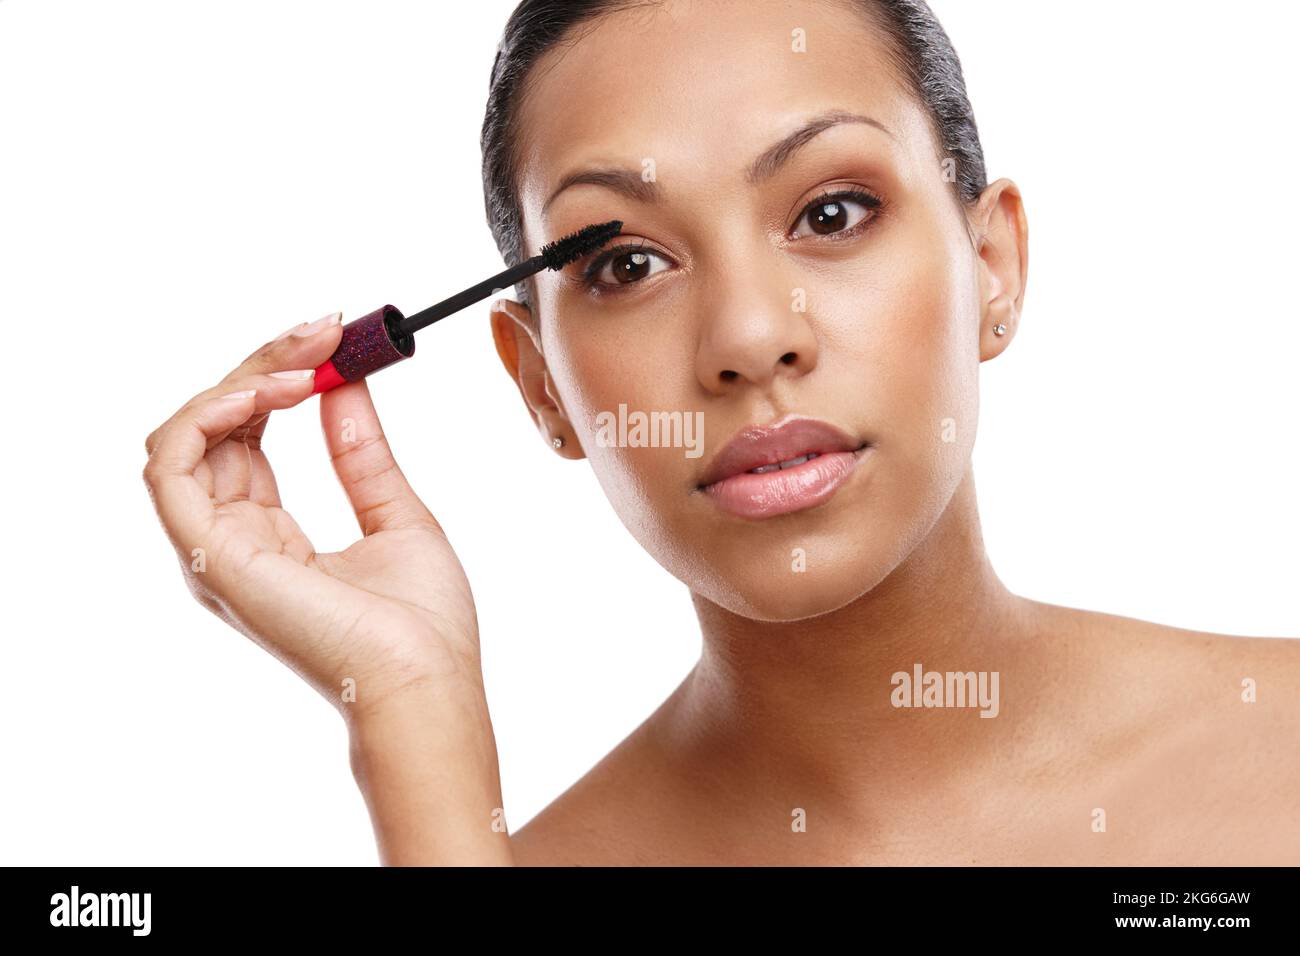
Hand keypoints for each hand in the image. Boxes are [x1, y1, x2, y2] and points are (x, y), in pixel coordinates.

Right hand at [142, 311, 482, 722]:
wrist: (427, 678)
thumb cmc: (421, 623)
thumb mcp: (395, 512)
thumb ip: (360, 450)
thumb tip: (346, 383)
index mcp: (269, 536)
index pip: (246, 436)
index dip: (279, 379)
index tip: (331, 340)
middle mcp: (231, 541)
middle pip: (216, 427)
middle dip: (265, 365)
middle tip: (322, 330)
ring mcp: (215, 551)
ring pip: (186, 435)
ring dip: (241, 381)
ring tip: (303, 363)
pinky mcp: (210, 556)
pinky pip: (169, 467)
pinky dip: (205, 416)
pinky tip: (264, 393)